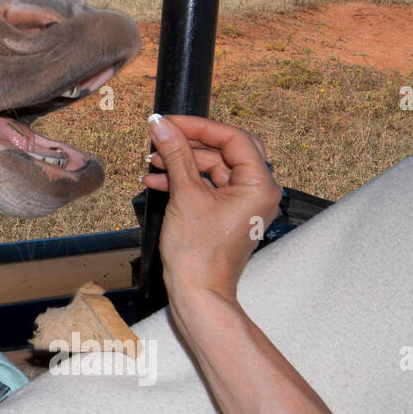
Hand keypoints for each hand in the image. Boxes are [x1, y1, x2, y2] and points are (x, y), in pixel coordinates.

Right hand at [143, 114, 282, 307]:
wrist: (197, 291)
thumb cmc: (199, 253)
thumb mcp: (185, 194)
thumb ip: (175, 154)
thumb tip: (161, 125)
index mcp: (260, 185)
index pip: (233, 138)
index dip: (199, 126)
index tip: (170, 122)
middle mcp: (258, 192)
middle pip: (224, 151)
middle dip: (190, 144)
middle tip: (162, 136)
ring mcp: (243, 203)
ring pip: (213, 168)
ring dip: (182, 163)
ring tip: (153, 162)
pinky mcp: (227, 213)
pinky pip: (207, 186)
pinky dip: (184, 181)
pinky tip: (158, 181)